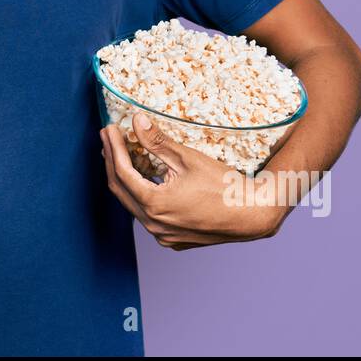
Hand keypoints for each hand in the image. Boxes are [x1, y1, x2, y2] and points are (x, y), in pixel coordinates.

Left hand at [100, 111, 284, 249]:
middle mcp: (154, 224)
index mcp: (154, 204)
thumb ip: (158, 141)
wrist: (251, 214)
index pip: (122, 171)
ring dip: (125, 180)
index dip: (114, 147)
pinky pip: (148, 217)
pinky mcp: (173, 239)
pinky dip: (141, 196)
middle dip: (112, 161)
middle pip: (121, 189)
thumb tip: (136, 120)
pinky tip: (143, 181)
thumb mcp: (188, 158)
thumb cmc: (224, 185)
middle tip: (109, 138)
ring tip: (121, 155)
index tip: (109, 129)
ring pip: (133, 205)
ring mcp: (163, 235)